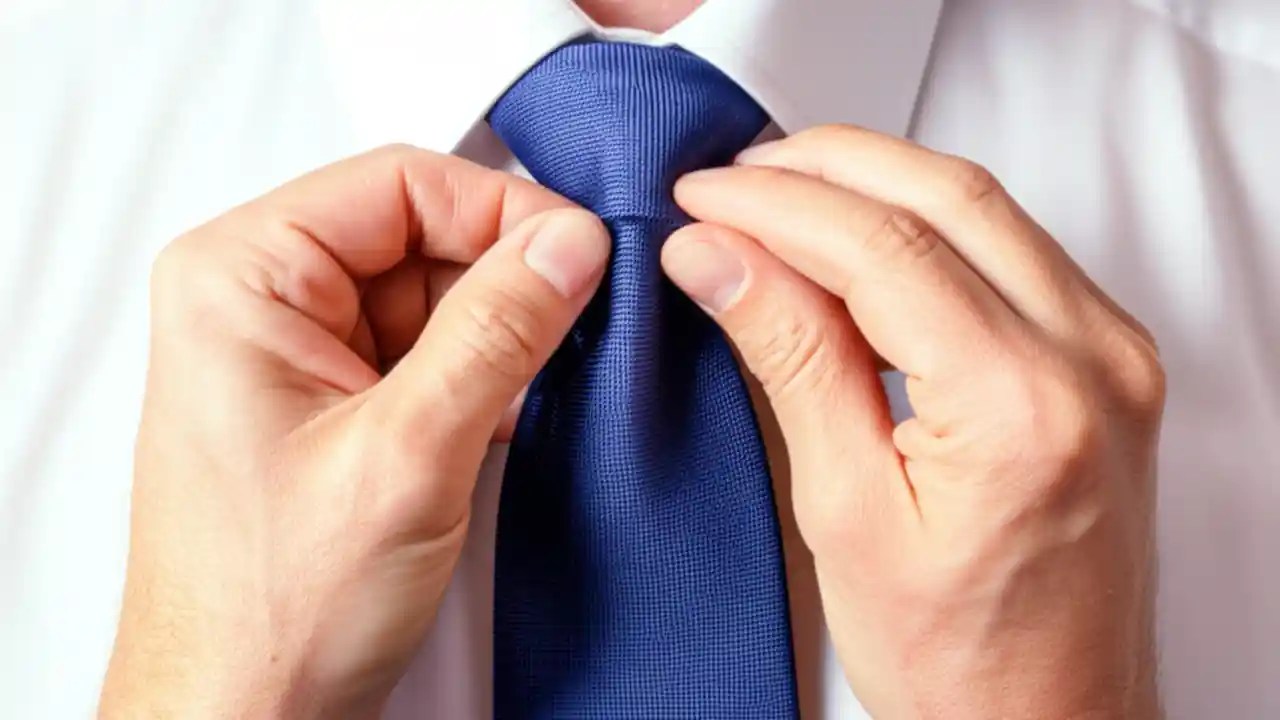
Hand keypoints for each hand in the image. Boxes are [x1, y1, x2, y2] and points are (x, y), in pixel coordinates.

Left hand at [99, 146, 609, 718]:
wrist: (239, 719)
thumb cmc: (270, 610)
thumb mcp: (408, 455)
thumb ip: (496, 333)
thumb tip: (570, 244)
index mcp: (240, 277)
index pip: (400, 183)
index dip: (502, 209)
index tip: (583, 251)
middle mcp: (262, 302)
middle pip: (422, 235)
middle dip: (508, 282)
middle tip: (586, 324)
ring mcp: (299, 356)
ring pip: (434, 297)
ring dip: (502, 337)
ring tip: (545, 390)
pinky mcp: (335, 406)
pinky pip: (427, 354)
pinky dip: (483, 379)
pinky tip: (512, 419)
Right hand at [662, 126, 1162, 718]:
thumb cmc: (960, 660)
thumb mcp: (846, 512)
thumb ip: (791, 361)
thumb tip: (718, 256)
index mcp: (1022, 408)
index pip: (883, 248)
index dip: (777, 207)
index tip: (703, 198)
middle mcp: (1093, 362)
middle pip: (945, 195)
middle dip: (824, 166)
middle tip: (733, 178)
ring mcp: (1114, 354)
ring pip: (982, 205)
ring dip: (873, 183)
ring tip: (777, 198)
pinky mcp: (1108, 359)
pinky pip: (1011, 246)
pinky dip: (922, 223)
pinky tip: (855, 238)